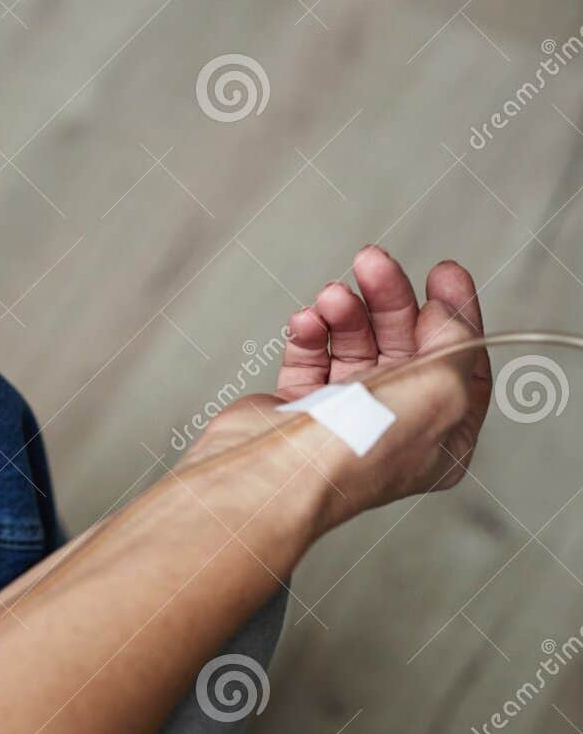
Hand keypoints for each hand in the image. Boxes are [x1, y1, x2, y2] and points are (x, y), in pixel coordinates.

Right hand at [182, 247, 489, 529]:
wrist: (273, 471)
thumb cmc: (356, 449)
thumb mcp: (443, 389)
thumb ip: (458, 344)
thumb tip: (445, 315)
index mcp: (440, 437)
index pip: (460, 362)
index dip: (455, 313)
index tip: (442, 273)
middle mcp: (394, 426)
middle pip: (403, 343)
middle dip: (389, 298)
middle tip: (373, 263)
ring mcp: (345, 416)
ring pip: (354, 343)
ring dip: (344, 311)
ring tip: (330, 297)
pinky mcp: (298, 407)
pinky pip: (311, 355)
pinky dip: (309, 333)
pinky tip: (306, 324)